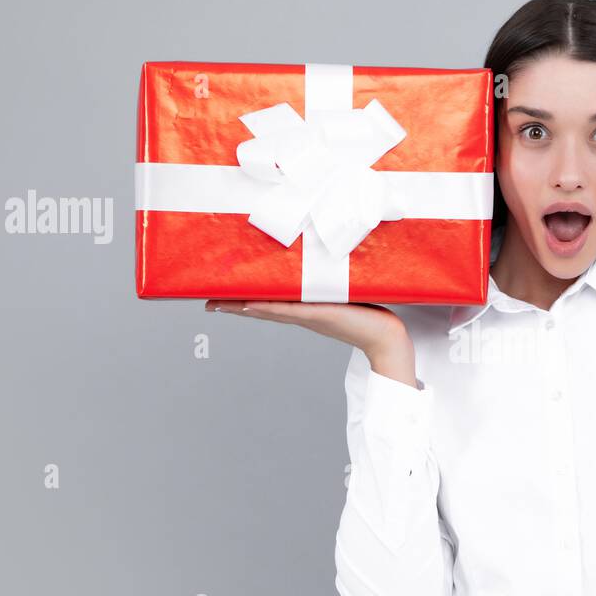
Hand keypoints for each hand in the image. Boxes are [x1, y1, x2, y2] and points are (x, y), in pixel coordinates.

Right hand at [204, 299, 415, 383]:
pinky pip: (291, 309)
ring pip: (269, 309)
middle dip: (233, 304)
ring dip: (243, 306)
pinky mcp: (322, 315)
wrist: (388, 336)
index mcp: (304, 309)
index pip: (267, 303)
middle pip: (260, 308)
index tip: (219, 297)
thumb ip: (328, 280)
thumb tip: (320, 259)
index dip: (242, 300)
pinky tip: (252, 305)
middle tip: (206, 302)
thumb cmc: (369, 314)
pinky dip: (271, 307)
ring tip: (219, 304)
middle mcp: (302, 314)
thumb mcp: (342, 292)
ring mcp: (309, 316)